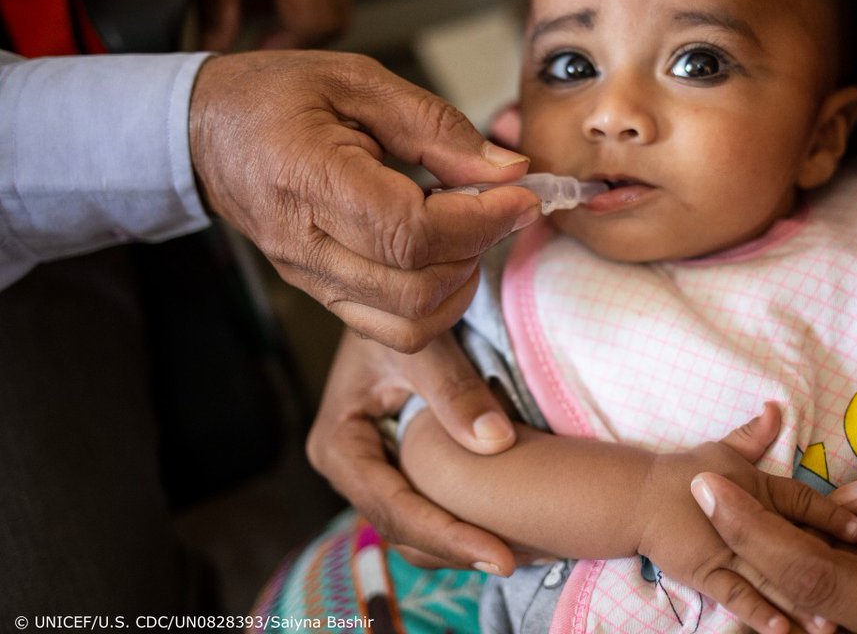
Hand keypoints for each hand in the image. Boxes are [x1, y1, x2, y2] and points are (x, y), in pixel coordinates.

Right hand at [189, 50, 541, 353]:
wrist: (205, 129)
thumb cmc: (276, 96)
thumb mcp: (361, 82)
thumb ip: (439, 128)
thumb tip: (508, 170)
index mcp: (308, 178)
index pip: (411, 232)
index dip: (480, 221)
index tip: (520, 196)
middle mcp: (304, 242)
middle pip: (415, 287)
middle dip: (478, 251)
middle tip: (498, 207)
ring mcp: (309, 277)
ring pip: (408, 323)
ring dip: (460, 284)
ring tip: (468, 231)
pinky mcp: (318, 293)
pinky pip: (390, 328)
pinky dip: (434, 304)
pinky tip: (443, 257)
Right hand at [307, 330, 516, 572]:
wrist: (394, 302)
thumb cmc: (397, 316)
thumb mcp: (423, 346)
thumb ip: (455, 390)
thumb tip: (496, 442)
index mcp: (338, 444)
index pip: (392, 506)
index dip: (444, 534)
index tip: (496, 553)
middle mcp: (350, 467)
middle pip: (401, 526)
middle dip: (453, 546)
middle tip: (510, 560)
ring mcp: (373, 470)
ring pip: (413, 525)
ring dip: (457, 541)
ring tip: (512, 552)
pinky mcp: (398, 466)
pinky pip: (426, 505)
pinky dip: (459, 520)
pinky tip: (501, 528)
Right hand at [639, 405, 856, 633]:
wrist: (641, 497)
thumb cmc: (686, 472)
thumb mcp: (724, 449)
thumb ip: (756, 433)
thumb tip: (776, 405)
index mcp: (758, 489)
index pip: (801, 502)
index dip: (831, 515)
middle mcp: (748, 519)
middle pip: (792, 545)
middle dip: (825, 566)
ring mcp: (727, 549)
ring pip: (770, 577)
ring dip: (800, 600)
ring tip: (832, 624)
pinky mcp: (707, 574)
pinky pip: (736, 596)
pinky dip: (759, 613)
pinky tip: (783, 629)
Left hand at [696, 450, 856, 632]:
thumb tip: (850, 493)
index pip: (813, 573)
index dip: (752, 526)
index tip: (706, 484)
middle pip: (799, 605)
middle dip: (750, 548)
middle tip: (711, 497)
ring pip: (815, 623)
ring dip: (772, 575)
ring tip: (738, 522)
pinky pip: (846, 629)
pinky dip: (808, 598)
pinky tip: (782, 562)